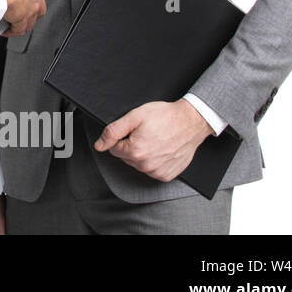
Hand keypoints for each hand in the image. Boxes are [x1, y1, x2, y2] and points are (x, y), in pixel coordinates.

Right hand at [0, 0, 48, 35]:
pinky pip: (21, 28)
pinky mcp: (23, 19)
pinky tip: (6, 29)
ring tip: (14, 22)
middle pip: (42, 3)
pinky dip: (14, 30)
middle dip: (34, 6)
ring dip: (24, 20)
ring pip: (33, 18)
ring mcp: (31, 7)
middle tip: (22, 7)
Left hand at [94, 99, 212, 181]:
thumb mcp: (134, 116)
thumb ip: (113, 131)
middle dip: (131, 145)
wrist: (191, 122)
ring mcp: (157, 171)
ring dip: (143, 154)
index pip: (114, 148)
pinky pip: (152, 170)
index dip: (122, 138)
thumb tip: (99, 145)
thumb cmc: (166, 117)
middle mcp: (145, 165)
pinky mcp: (167, 175)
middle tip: (146, 133)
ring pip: (138, 164)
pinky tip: (162, 149)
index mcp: (135, 151)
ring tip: (155, 140)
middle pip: (126, 157)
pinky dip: (155, 161)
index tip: (134, 130)